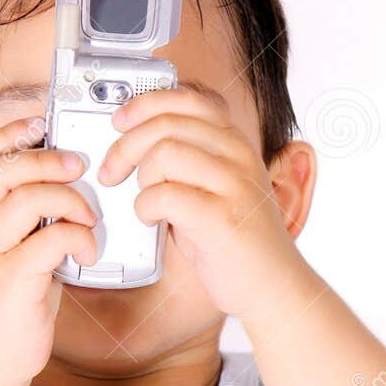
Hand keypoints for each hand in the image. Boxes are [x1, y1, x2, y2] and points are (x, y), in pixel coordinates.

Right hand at [0, 115, 97, 385]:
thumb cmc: (2, 309)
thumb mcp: (0, 254)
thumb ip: (15, 218)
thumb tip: (56, 178)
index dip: (11, 134)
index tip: (42, 126)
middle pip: (2, 168)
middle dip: (47, 158)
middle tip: (79, 166)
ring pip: (27, 197)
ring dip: (70, 199)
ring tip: (87, 217)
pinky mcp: (9, 281)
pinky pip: (51, 238)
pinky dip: (79, 237)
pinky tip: (86, 251)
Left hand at [98, 87, 302, 319]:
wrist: (273, 286)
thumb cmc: (236, 240)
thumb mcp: (215, 186)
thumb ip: (186, 159)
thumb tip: (136, 138)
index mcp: (235, 142)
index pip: (187, 99)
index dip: (145, 104)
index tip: (119, 121)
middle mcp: (238, 155)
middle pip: (167, 124)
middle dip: (125, 147)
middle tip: (112, 172)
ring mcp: (234, 184)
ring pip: (164, 154)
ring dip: (140, 179)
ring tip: (146, 202)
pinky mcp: (222, 217)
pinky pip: (163, 195)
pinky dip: (145, 208)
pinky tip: (154, 220)